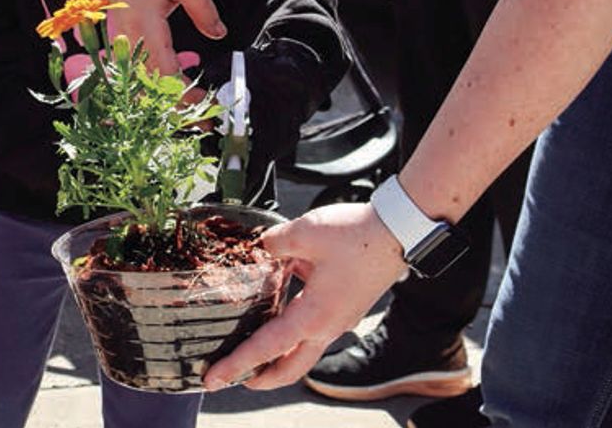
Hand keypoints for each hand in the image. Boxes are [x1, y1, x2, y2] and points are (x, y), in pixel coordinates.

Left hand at [201, 204, 406, 390]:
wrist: (398, 231)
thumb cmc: (356, 236)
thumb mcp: (302, 234)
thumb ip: (272, 244)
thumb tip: (258, 248)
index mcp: (314, 316)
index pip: (266, 348)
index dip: (236, 363)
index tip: (213, 379)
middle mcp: (328, 326)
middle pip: (290, 366)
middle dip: (261, 376)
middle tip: (233, 377)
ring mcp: (339, 319)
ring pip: (304, 350)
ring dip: (278, 356)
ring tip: (251, 349)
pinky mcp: (345, 307)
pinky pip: (314, 328)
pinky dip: (292, 329)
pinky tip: (277, 304)